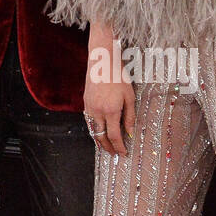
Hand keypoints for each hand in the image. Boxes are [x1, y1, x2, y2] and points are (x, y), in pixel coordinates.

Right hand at [85, 23, 135, 156]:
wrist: (102, 61)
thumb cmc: (118, 76)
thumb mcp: (129, 96)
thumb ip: (129, 116)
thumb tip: (130, 133)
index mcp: (111, 111)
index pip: (114, 136)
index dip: (119, 147)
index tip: (123, 154)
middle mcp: (98, 112)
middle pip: (101, 137)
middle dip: (108, 148)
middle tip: (114, 154)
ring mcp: (89, 108)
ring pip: (93, 131)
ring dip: (99, 141)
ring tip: (106, 148)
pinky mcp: (85, 103)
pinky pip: (88, 122)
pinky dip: (93, 130)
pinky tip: (98, 132)